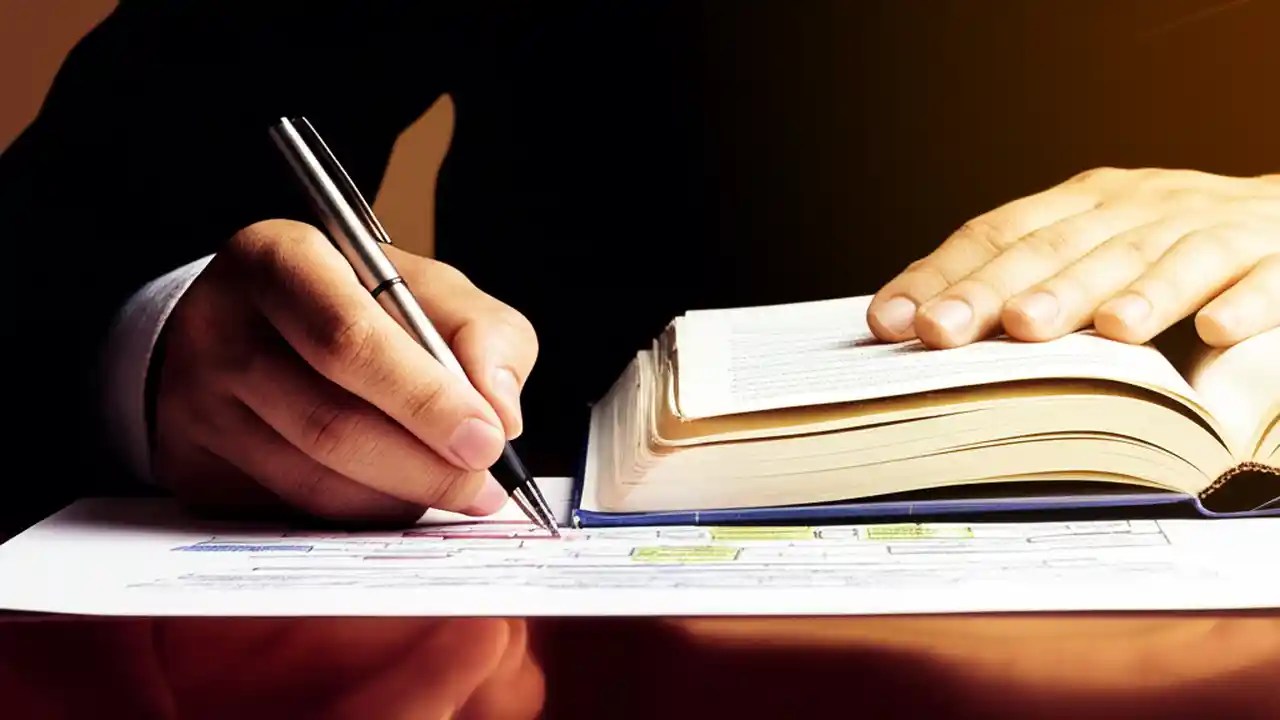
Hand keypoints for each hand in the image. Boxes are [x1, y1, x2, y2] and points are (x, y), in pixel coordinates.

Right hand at [153, 219, 537, 522]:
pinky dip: (363, 512)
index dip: (426, 398)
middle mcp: (221, 329)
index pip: (350, 339)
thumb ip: (480, 332)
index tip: (489, 439)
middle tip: (484, 485)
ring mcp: (196, 404)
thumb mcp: (421, 286)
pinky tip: (399, 495)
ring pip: (315, 481)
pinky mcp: (194, 465)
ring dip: (402, 497)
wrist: (239, 325)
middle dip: (426, 466)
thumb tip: (501, 413)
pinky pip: (294, 509)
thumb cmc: (348, 301)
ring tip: (456, 491)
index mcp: (279, 260)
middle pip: (331, 422)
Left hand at [867, 167, 1279, 348]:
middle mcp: (1137, 207)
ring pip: (1153, 260)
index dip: (943, 276)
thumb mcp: (1090, 247)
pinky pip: (1260, 278)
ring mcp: (1208, 229)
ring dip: (1112, 294)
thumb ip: (1021, 278)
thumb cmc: (1165, 248)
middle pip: (1059, 250)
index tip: (890, 322)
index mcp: (1083, 204)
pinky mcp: (1275, 255)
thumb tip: (916, 323)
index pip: (999, 233)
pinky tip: (1215, 330)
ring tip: (1066, 332)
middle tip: (946, 332)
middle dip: (997, 293)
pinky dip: (1241, 303)